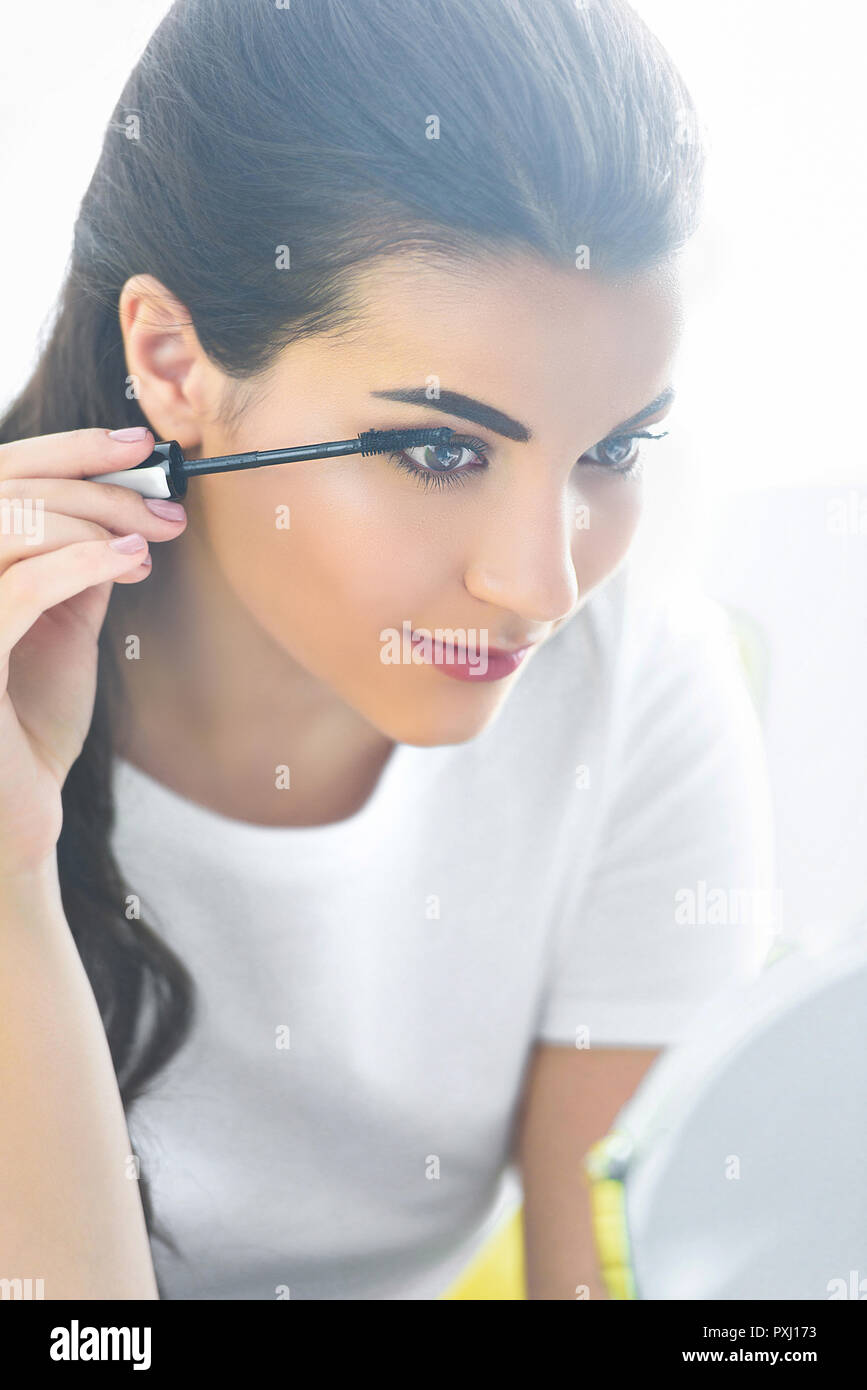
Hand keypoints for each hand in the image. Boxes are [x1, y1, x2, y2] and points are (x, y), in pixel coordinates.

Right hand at [0, 426, 186, 877]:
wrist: (12, 824)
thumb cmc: (27, 732)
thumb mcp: (58, 634)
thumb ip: (71, 571)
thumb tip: (116, 509)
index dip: (64, 449)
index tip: (135, 446)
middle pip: (1, 486)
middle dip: (92, 482)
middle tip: (164, 502)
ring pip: (7, 522)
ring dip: (93, 518)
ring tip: (152, 540)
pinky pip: (15, 590)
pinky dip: (79, 562)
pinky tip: (130, 565)